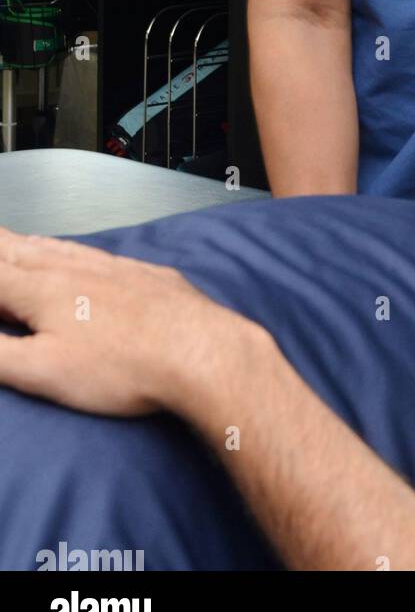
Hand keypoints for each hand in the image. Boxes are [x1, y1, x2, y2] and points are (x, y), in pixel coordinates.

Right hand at [0, 227, 263, 417]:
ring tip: (10, 240)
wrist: (200, 350)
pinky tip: (73, 254)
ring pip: (56, 247)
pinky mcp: (141, 274)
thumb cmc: (125, 366)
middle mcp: (74, 268)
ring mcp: (110, 267)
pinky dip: (68, 249)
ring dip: (25, 242)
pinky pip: (93, 253)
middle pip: (18, 249)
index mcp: (41, 290)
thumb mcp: (43, 371)